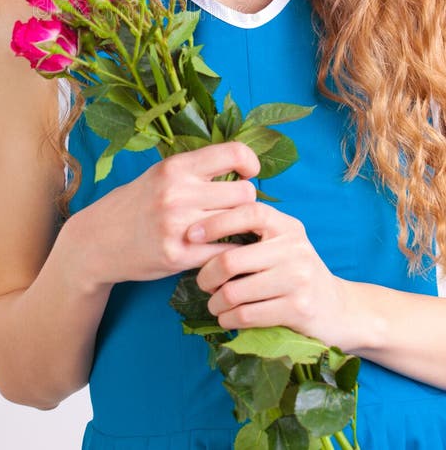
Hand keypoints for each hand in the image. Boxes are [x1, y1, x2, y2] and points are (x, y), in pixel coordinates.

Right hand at [71, 141, 260, 286]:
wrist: (98, 240)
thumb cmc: (136, 204)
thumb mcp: (160, 175)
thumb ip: (196, 170)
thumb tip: (242, 165)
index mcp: (175, 166)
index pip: (233, 153)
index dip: (250, 162)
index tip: (248, 174)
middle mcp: (177, 192)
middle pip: (245, 192)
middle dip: (244, 201)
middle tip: (233, 209)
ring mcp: (178, 225)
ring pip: (238, 222)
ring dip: (239, 228)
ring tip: (228, 230)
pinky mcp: (178, 256)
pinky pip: (224, 252)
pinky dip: (228, 252)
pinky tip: (220, 250)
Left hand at [189, 200, 351, 348]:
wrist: (338, 310)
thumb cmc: (296, 273)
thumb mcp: (281, 244)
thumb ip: (252, 233)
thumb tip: (199, 228)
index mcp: (287, 226)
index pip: (248, 212)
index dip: (216, 222)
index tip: (191, 235)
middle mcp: (294, 248)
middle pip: (231, 259)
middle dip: (207, 275)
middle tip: (202, 283)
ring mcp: (298, 279)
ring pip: (234, 292)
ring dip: (215, 302)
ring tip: (214, 304)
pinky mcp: (298, 309)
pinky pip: (246, 314)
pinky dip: (228, 318)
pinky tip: (227, 317)